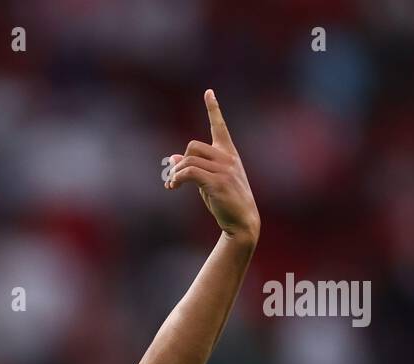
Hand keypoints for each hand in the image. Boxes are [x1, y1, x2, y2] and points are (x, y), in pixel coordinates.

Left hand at [165, 89, 258, 242]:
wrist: (242, 221)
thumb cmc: (224, 201)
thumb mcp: (207, 182)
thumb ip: (193, 168)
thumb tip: (172, 157)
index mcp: (228, 154)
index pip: (220, 126)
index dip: (213, 109)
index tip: (208, 92)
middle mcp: (228, 158)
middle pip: (193, 146)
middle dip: (179, 161)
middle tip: (173, 178)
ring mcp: (224, 169)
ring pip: (188, 160)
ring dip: (175, 173)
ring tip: (172, 185)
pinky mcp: (218, 183)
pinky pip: (189, 172)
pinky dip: (177, 178)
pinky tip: (173, 186)